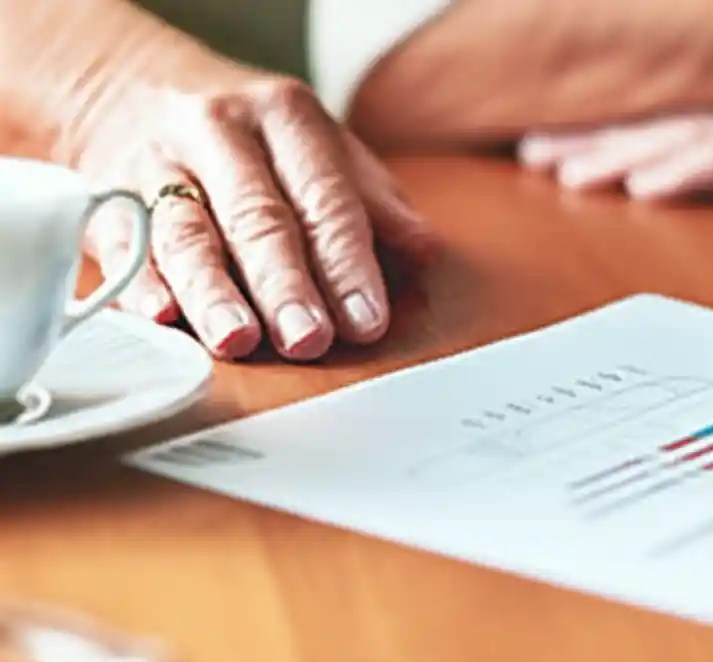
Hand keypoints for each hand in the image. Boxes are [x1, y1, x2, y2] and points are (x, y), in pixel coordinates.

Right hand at [68, 64, 432, 359]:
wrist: (132, 89)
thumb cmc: (249, 137)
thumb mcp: (320, 149)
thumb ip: (372, 204)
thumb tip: (425, 250)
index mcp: (285, 118)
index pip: (325, 198)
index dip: (348, 264)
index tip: (366, 319)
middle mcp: (220, 132)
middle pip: (257, 218)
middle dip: (285, 286)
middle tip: (308, 340)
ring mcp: (157, 162)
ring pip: (187, 233)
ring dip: (213, 294)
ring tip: (237, 340)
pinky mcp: (107, 196)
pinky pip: (123, 242)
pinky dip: (139, 283)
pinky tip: (160, 317)